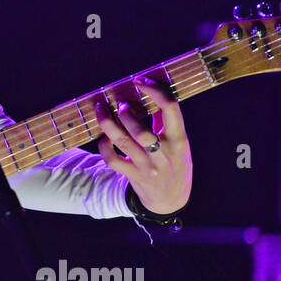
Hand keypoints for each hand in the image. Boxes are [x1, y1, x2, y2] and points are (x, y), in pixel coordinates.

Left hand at [94, 77, 191, 214]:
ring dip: (108, 124)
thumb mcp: (178, 141)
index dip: (154, 90)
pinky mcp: (134, 176)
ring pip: (123, 142)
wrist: (171, 199)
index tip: (140, 80)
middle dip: (126, 114)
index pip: (170, 108)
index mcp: (179, 139)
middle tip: (120, 104)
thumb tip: (148, 88)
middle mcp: (164, 154)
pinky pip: (113, 160)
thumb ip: (165, 120)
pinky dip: (104, 146)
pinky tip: (105, 138)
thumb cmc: (173, 161)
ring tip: (101, 110)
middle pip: (141, 130)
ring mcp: (148, 168)